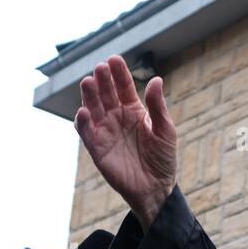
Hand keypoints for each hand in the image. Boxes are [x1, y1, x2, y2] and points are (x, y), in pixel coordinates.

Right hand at [74, 54, 177, 227]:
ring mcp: (105, 130)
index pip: (123, 87)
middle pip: (105, 93)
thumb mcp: (165, 131)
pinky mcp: (96, 147)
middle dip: (102, 80)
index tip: (114, 60)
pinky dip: (82, 121)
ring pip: (92, 107)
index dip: (118, 73)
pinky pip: (85, 131)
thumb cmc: (163, 159)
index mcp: (133, 110)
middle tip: (100, 68)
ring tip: (89, 82)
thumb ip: (158, 107)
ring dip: (89, 95)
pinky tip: (84, 111)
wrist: (156, 189)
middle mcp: (116, 117)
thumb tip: (156, 79)